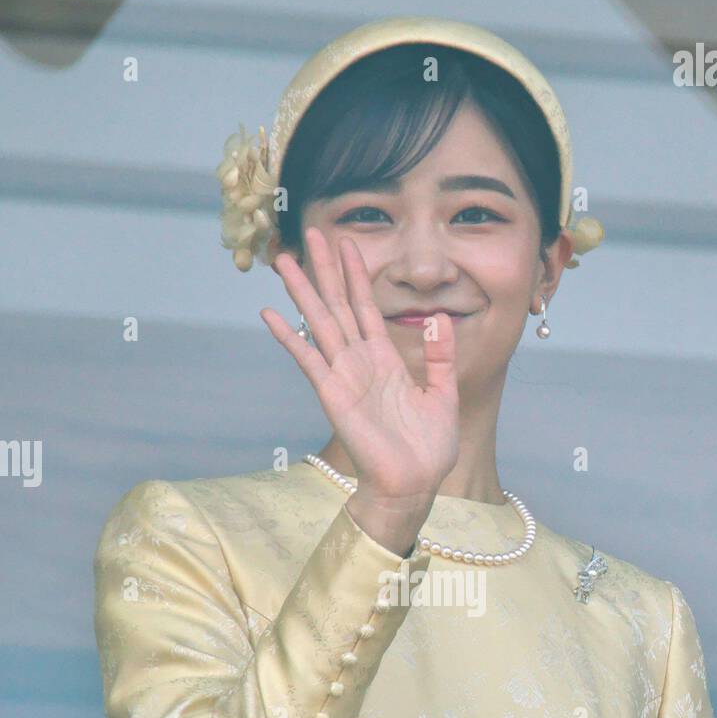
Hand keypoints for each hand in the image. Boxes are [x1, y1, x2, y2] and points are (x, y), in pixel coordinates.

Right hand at [260, 226, 460, 505]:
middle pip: (338, 305)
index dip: (356, 274)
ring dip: (303, 291)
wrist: (413, 484)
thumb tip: (439, 317)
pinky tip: (270, 315)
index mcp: (385, 360)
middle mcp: (360, 362)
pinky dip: (290, 337)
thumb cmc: (428, 449)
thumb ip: (441, 355)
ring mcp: (343, 376)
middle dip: (325, 270)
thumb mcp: (444, 394)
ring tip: (286, 260)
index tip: (348, 242)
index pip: (366, 306)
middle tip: (311, 233)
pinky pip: (308, 359)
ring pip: (320, 323)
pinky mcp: (333, 395)